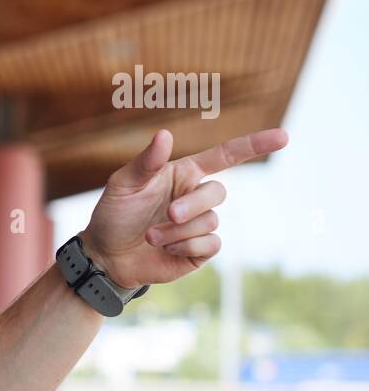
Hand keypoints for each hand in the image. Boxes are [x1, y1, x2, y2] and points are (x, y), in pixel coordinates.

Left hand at [79, 127, 288, 288]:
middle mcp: (195, 197)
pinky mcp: (200, 250)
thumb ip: (146, 162)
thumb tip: (165, 134)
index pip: (225, 156)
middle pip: (218, 193)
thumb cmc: (113, 214)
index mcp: (183, 174)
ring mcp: (200, 224)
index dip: (254, 145)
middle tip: (167, 215)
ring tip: (151, 237)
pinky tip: (166, 248)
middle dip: (192, 205)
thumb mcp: (123, 184)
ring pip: (210, 222)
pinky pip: (211, 244)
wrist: (106, 255)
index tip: (283, 137)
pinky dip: (186, 246)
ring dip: (178, 230)